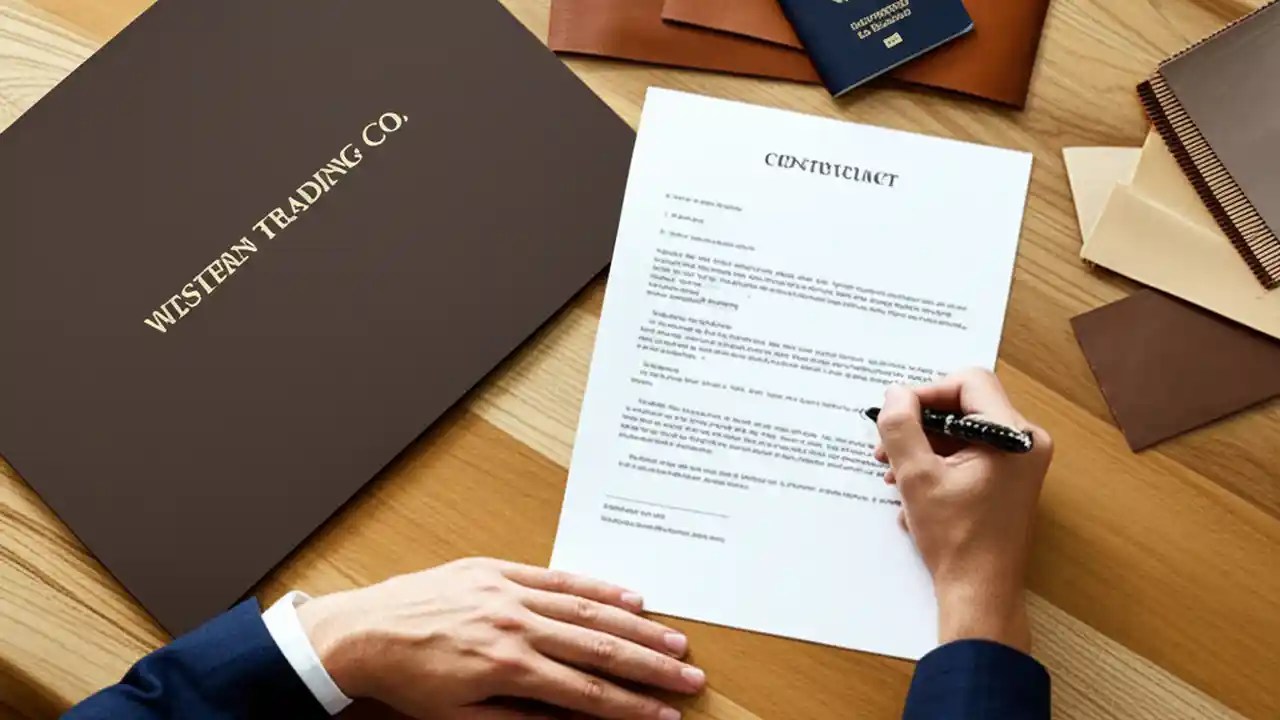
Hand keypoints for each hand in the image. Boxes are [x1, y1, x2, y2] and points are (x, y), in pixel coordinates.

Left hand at [297, 558, 703, 719]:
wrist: (363, 631)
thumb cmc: (408, 680)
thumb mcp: (460, 718)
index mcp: (507, 666)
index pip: (586, 694)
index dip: (631, 709)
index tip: (664, 717)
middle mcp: (516, 625)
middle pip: (599, 649)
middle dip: (649, 667)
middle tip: (689, 678)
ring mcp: (509, 592)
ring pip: (587, 610)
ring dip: (636, 627)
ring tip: (674, 641)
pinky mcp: (497, 569)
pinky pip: (557, 577)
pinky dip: (596, 586)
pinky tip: (628, 596)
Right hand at [873, 368, 1052, 652]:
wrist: (980, 593)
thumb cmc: (956, 540)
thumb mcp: (916, 477)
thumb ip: (901, 427)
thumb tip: (894, 394)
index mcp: (1014, 436)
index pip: (968, 382)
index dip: (926, 393)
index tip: (896, 416)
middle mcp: (1025, 443)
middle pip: (964, 405)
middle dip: (920, 424)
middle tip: (886, 447)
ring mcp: (1020, 463)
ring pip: (963, 430)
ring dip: (924, 446)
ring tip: (893, 472)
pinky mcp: (1009, 480)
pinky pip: (970, 453)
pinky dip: (938, 463)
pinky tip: (912, 490)